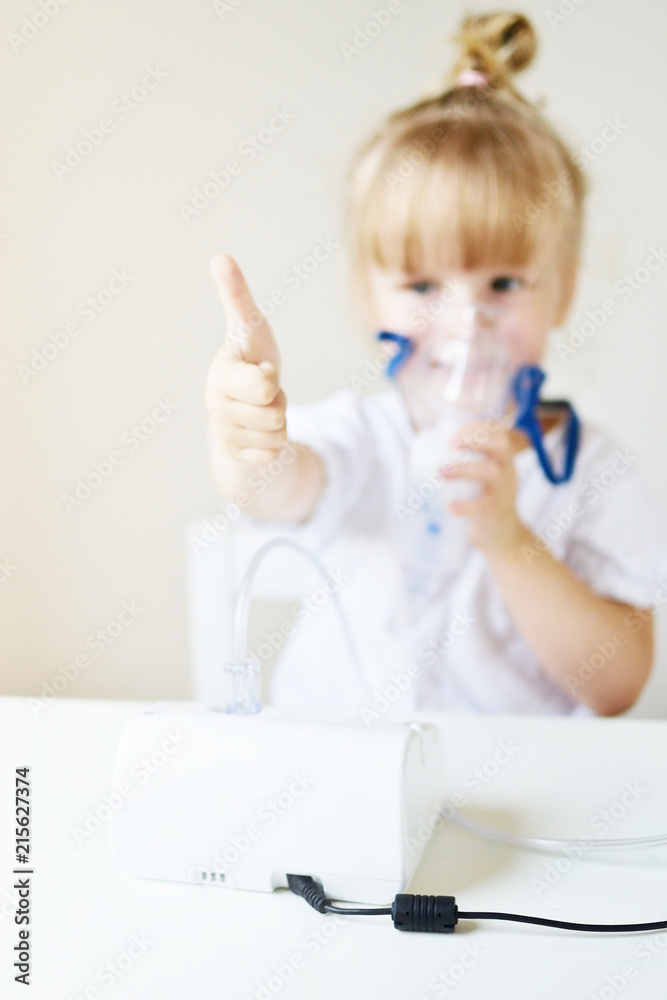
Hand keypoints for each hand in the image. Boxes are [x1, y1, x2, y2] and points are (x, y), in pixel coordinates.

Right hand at [205, 253, 287, 464]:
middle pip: (276, 414)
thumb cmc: (249, 357)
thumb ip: (237, 296)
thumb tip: (220, 257)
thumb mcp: (250, 327)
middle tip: (266, 390)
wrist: (244, 401)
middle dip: (280, 401)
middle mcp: (216, 405)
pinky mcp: (235, 455)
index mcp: (220, 374)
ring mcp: (224, 432)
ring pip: (277, 434)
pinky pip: (274, 454)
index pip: (264, 386)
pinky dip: (275, 444)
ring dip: (279, 421)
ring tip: (263, 406)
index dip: (272, 379)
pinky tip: (260, 430)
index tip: (262, 369)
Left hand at [440, 421, 526, 554]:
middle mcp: (507, 470)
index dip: (479, 427)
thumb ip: (455, 464)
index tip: (453, 432)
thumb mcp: (478, 479)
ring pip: (491, 472)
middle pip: (501, 446)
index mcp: (502, 459)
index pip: (499, 433)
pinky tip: (449, 506)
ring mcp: (503, 491)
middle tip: (450, 442)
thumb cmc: (483, 499)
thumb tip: (412, 455)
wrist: (504, 535)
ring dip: (465, 469)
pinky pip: (483, 507)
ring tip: (441, 471)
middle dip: (475, 438)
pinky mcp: (496, 512)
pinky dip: (466, 506)